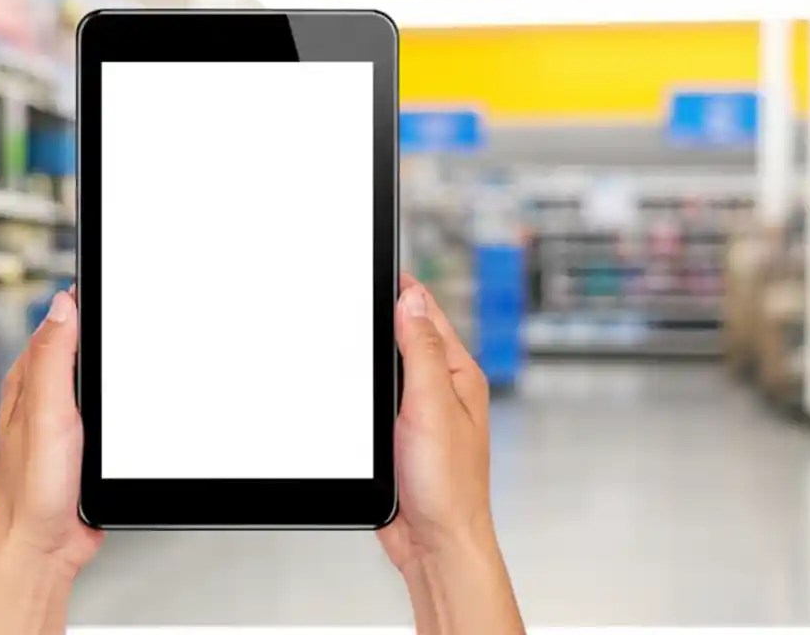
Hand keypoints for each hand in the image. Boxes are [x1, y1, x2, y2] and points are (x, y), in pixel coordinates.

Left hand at [0, 288, 100, 634]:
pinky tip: (132, 403)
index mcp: (30, 379)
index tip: (109, 276)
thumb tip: (62, 305)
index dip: (85, 298)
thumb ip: (53, 359)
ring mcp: (66, 420)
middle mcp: (45, 395)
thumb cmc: (33, 489)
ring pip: (97, 378)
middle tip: (129, 302)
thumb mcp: (46, 413)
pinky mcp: (86, 444)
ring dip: (114, 366)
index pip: (59, 322)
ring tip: (133, 339)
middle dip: (103, 326)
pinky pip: (108, 410)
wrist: (45, 546)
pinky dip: (121, 402)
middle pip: (81, 345)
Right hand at [380, 275, 522, 634]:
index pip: (428, 315)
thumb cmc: (448, 486)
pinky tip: (351, 383)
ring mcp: (420, 413)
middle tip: (360, 285)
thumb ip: (422, 353)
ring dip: (374, 350)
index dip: (403, 288)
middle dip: (385, 312)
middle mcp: (441, 390)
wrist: (435, 543)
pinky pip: (379, 399)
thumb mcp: (433, 407)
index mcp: (458, 375)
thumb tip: (412, 302)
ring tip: (357, 320)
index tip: (379, 265)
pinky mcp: (399, 437)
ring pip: (391, 367)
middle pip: (408, 336)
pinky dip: (364, 387)